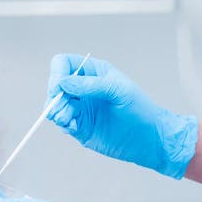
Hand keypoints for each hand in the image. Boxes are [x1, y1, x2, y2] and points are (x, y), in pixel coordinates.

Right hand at [46, 54, 198, 178]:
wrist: (148, 138)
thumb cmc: (139, 108)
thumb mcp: (118, 91)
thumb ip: (91, 85)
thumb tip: (63, 83)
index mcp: (92, 72)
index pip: (63, 64)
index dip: (57, 74)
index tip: (58, 88)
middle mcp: (82, 88)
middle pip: (55, 85)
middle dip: (53, 97)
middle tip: (61, 110)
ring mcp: (80, 108)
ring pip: (55, 105)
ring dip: (56, 112)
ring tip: (68, 121)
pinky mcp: (80, 127)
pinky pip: (62, 123)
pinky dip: (63, 125)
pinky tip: (75, 128)